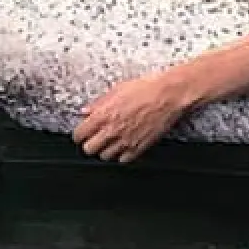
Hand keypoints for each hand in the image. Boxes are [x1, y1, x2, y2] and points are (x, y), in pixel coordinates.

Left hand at [73, 70, 194, 163]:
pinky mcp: (139, 147)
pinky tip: (125, 144)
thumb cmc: (146, 88)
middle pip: (89, 149)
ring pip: (105, 156)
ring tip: (111, 141)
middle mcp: (112, 130)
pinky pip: (123, 160)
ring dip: (106, 150)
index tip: (83, 132)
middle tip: (95, 138)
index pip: (79, 134)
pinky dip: (122, 154)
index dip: (80, 134)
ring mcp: (125, 141)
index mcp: (103, 115)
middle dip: (90, 144)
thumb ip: (99, 103)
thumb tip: (86, 111)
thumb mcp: (117, 89)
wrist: (169, 94)